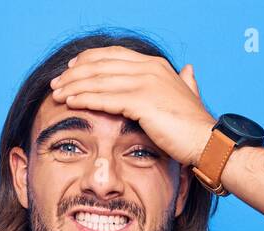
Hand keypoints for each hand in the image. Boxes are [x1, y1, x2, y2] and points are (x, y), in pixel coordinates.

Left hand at [49, 45, 216, 166]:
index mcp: (156, 66)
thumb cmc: (195, 127)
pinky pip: (105, 98)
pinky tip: (70, 102)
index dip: (89, 60)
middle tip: (56, 83)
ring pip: (99, 80)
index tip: (71, 69)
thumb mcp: (189, 96)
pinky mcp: (142, 101)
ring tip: (56, 94)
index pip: (114, 54)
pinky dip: (85, 99)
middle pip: (102, 64)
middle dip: (75, 73)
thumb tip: (189, 70)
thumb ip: (185, 82)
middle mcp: (150, 69)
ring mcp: (146, 83)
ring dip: (74, 86)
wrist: (207, 142)